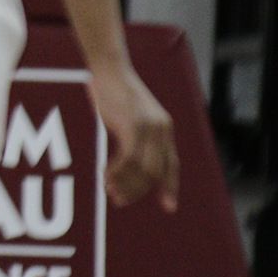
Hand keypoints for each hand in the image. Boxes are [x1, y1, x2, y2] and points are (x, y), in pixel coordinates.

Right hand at [88, 61, 178, 211]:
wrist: (110, 70)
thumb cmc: (115, 91)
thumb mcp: (130, 115)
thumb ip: (134, 134)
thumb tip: (127, 158)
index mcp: (164, 129)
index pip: (171, 165)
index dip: (170, 186)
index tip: (168, 206)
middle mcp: (161, 130)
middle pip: (156, 172)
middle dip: (138, 190)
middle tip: (121, 200)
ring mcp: (148, 128)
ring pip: (142, 169)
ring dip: (125, 184)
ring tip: (111, 192)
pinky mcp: (133, 126)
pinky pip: (128, 158)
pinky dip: (116, 171)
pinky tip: (106, 175)